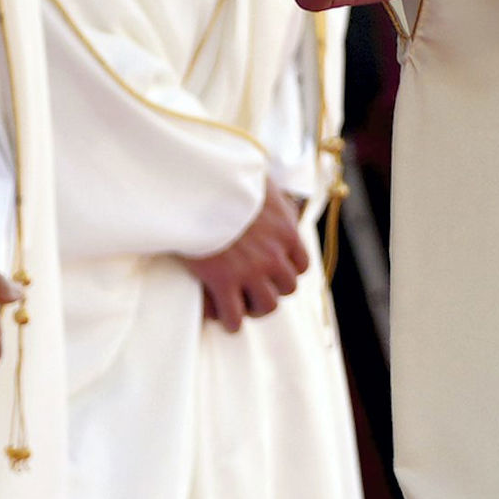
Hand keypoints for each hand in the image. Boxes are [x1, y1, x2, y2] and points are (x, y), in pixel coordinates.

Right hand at [184, 191, 308, 331]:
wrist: (197, 185)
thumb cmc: (225, 178)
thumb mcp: (262, 183)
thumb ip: (275, 199)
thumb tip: (282, 204)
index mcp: (286, 231)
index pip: (301, 264)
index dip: (287, 270)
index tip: (272, 271)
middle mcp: (274, 254)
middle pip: (287, 288)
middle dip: (272, 289)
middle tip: (254, 289)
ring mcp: (250, 271)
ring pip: (267, 306)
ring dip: (255, 307)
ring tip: (239, 305)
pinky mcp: (223, 280)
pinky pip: (234, 317)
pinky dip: (229, 320)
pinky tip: (219, 316)